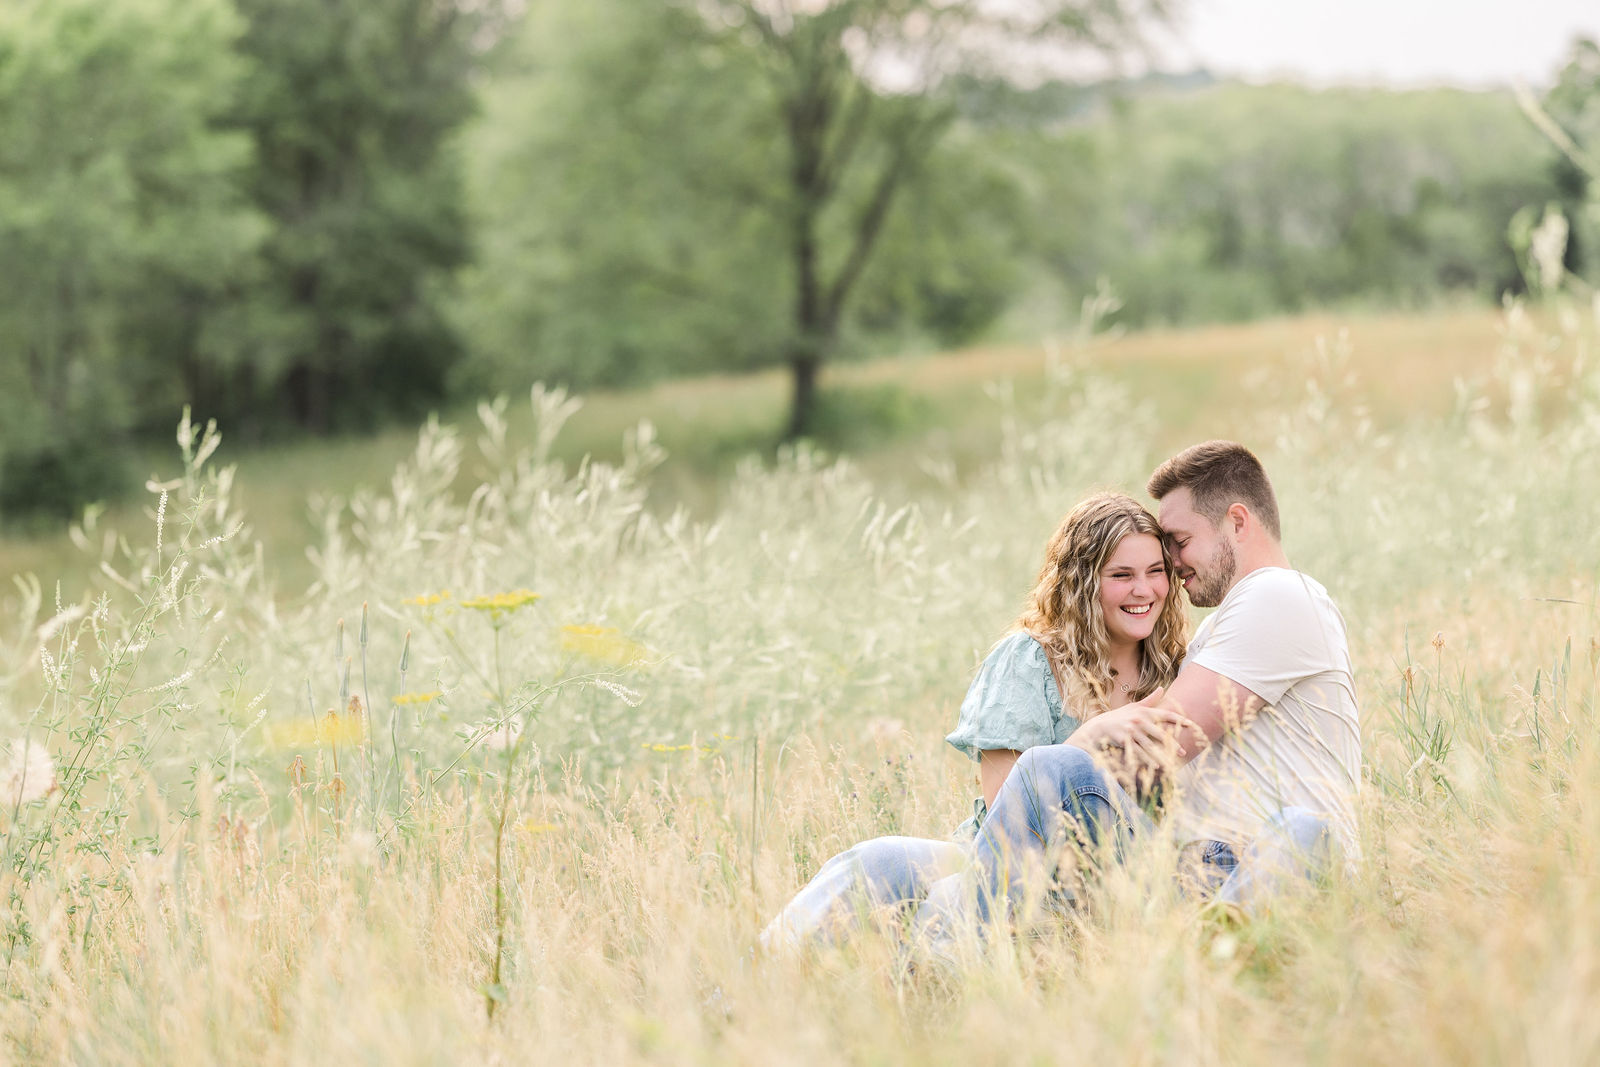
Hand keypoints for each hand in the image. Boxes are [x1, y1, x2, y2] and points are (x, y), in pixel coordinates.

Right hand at [1066, 692, 1195, 787]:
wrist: (1100, 726)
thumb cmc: (1120, 716)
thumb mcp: (1134, 706)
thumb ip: (1150, 699)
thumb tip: (1162, 688)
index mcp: (1143, 711)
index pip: (1165, 715)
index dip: (1179, 719)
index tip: (1191, 724)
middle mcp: (1138, 720)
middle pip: (1160, 733)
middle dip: (1172, 743)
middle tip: (1183, 752)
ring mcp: (1131, 731)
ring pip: (1149, 745)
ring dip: (1161, 756)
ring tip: (1171, 763)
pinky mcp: (1124, 741)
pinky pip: (1138, 752)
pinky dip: (1147, 760)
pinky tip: (1155, 767)